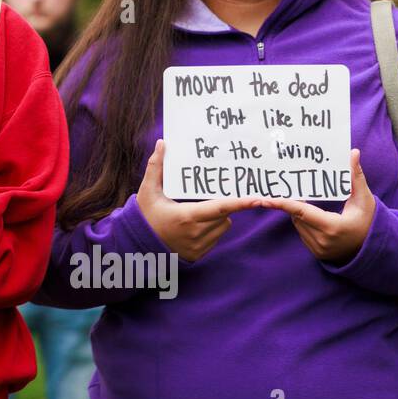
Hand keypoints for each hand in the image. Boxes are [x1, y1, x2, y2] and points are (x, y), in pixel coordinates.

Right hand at [137, 139, 257, 261]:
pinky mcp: (199, 254)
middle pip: (224, 215)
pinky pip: (216, 238)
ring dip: (217, 218)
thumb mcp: (148, 191)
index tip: (259, 199)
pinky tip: (193, 227)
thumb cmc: (145, 215)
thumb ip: (156, 167)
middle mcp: (196, 233)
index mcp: (187, 216)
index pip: (221, 208)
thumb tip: (163, 144)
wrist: (138, 244)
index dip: (241, 203)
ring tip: (194, 214)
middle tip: (202, 200)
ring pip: (223, 226)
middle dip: (219, 205)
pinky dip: (211, 230)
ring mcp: (199, 246)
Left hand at [255, 148, 374, 263]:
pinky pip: (302, 232)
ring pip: (297, 224)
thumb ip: (356, 177)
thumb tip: (353, 153)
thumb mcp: (365, 200)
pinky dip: (303, 221)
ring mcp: (318, 249)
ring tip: (308, 201)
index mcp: (332, 227)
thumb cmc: (369, 222)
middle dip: (294, 202)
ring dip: (299, 212)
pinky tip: (312, 215)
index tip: (265, 199)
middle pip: (297, 216)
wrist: (373, 249)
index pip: (301, 212)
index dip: (282, 204)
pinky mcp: (315, 252)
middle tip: (292, 188)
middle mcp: (322, 240)